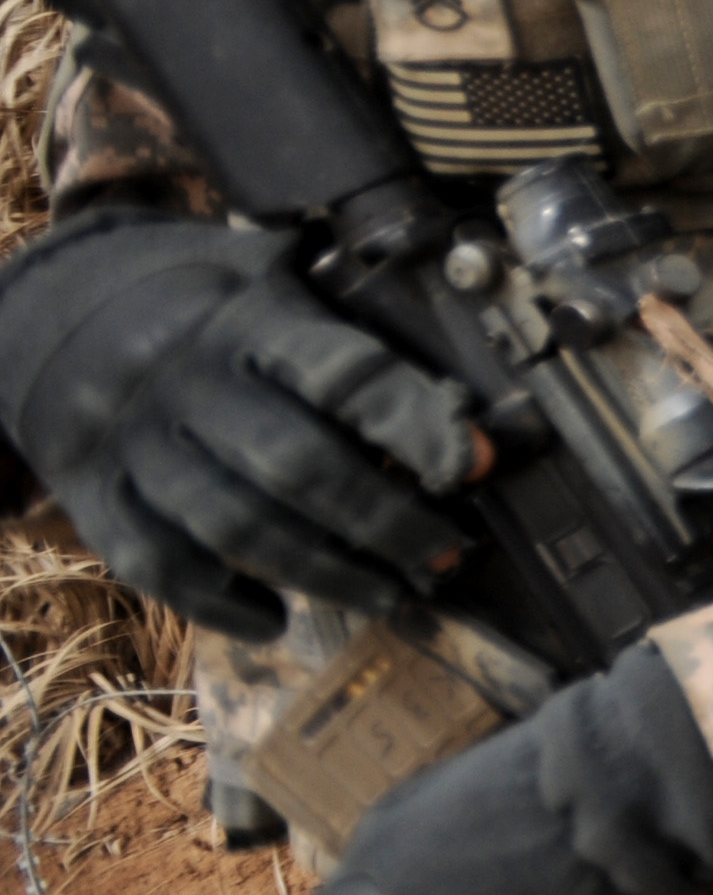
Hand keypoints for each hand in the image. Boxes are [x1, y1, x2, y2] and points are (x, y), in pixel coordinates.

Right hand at [0, 213, 473, 635]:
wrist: (54, 310)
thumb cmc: (203, 299)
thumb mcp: (276, 275)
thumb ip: (359, 334)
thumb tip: (477, 417)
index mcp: (247, 321)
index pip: (341, 374)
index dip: (414, 424)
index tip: (477, 465)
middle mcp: (186, 383)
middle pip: (297, 465)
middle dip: (386, 521)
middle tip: (445, 553)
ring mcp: (134, 444)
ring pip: (237, 528)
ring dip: (326, 573)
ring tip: (390, 590)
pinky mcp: (96, 498)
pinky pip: (162, 567)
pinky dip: (226, 604)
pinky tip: (279, 619)